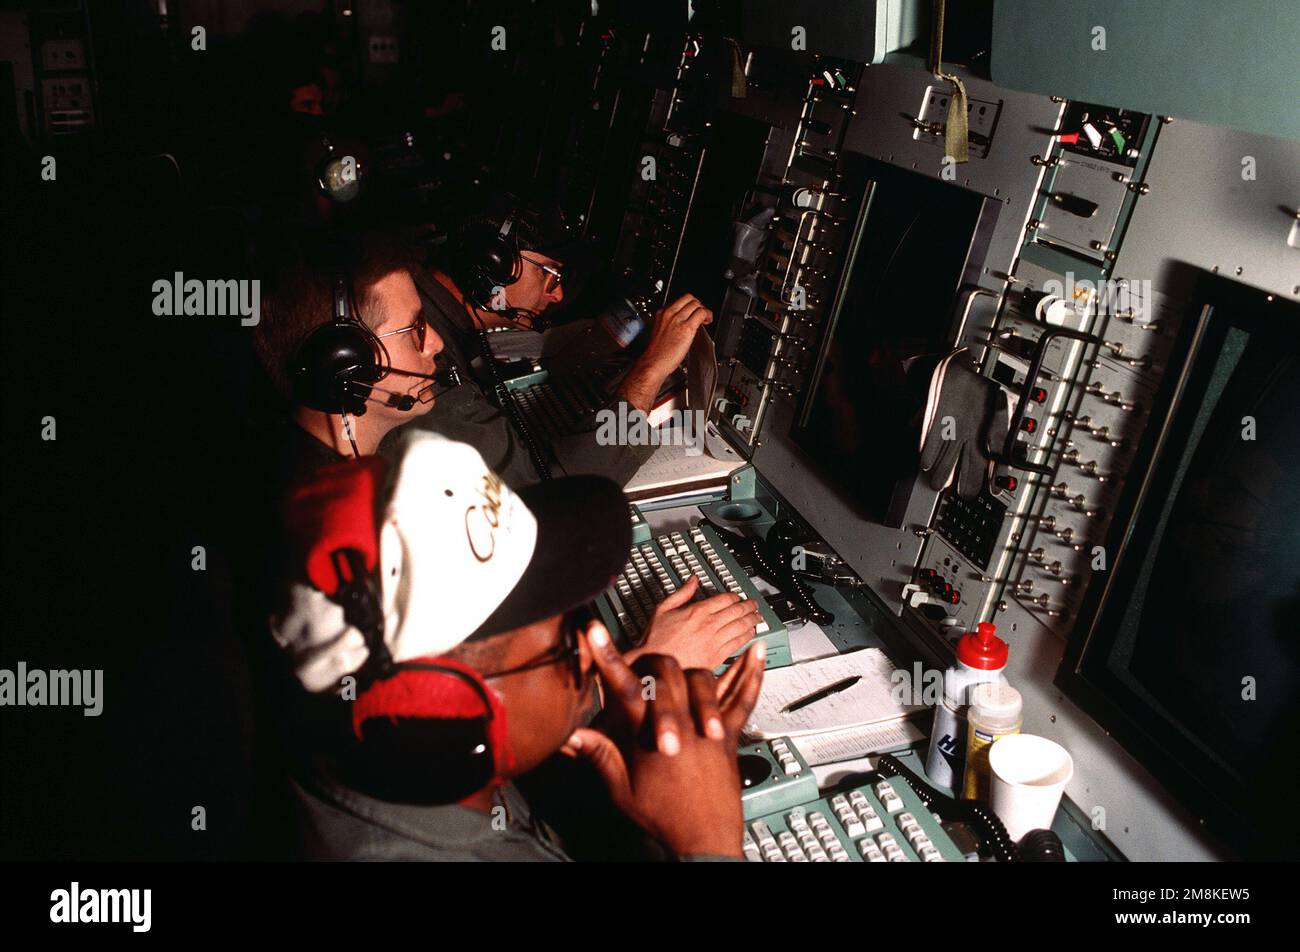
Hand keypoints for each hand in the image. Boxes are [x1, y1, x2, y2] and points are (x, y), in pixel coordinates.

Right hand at [564, 621, 764, 857]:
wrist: (705, 840)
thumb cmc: (665, 818)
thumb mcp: (622, 792)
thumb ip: (600, 756)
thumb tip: (572, 735)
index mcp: (648, 739)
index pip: (624, 689)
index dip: (607, 658)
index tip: (595, 632)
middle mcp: (681, 727)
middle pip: (665, 674)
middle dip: (647, 658)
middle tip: (637, 656)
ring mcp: (708, 728)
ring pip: (702, 680)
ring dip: (689, 668)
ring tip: (681, 661)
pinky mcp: (730, 736)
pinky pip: (744, 699)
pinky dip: (752, 674)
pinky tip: (756, 651)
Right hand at [618, 294, 712, 413]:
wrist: (654, 362)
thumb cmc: (656, 353)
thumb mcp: (660, 332)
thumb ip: (670, 325)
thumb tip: (681, 324)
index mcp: (661, 314)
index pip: (679, 301)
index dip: (689, 305)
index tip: (692, 312)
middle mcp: (669, 314)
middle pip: (689, 298)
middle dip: (697, 304)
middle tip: (700, 314)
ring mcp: (678, 319)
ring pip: (696, 304)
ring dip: (703, 310)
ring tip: (705, 318)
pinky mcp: (687, 327)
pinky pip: (701, 313)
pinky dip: (707, 315)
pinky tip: (707, 321)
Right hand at [628, 576, 760, 669]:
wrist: (653, 666)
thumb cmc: (655, 641)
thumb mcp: (662, 609)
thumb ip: (681, 593)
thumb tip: (692, 580)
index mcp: (696, 612)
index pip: (725, 598)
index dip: (735, 596)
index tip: (738, 596)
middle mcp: (708, 625)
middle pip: (737, 611)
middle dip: (749, 606)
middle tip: (754, 605)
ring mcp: (714, 641)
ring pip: (741, 626)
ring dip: (752, 619)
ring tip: (757, 616)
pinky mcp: (717, 657)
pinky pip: (739, 643)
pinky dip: (748, 636)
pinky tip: (750, 633)